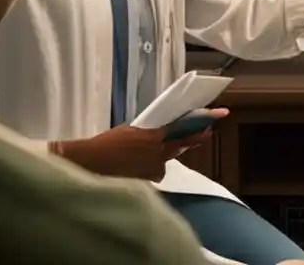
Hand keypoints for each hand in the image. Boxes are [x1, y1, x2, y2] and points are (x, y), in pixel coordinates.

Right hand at [58, 111, 224, 180]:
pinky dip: (146, 171)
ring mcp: (154, 168)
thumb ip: (145, 135)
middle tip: (207, 132)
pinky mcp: (147, 181)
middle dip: (195, 139)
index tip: (211, 122)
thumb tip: (152, 138)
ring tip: (139, 157)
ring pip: (164, 163)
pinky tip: (131, 171)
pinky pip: (153, 174)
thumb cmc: (106, 144)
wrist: (92, 163)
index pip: (181, 128)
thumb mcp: (128, 131)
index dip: (198, 124)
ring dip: (159, 159)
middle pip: (182, 145)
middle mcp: (158, 152)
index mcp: (154, 136)